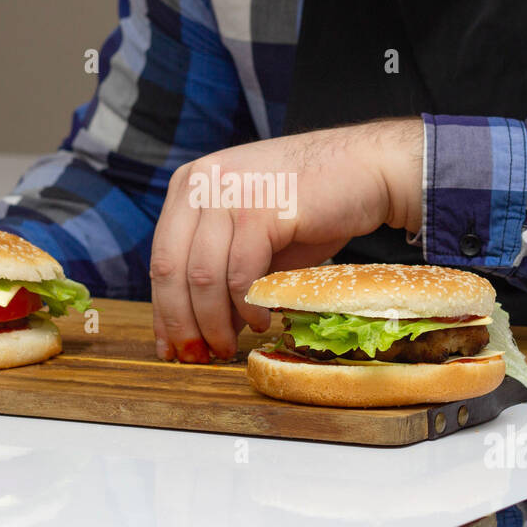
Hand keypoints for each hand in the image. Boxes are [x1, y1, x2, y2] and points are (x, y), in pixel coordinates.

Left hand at [149, 118, 423, 361]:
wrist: (366, 169)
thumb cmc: (310, 205)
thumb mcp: (253, 238)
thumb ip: (221, 274)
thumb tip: (199, 330)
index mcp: (189, 185)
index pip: (160, 259)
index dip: (165, 310)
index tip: (170, 348)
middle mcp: (200, 183)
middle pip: (171, 269)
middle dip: (182, 323)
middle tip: (199, 357)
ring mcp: (229, 192)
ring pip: (202, 276)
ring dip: (214, 322)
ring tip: (229, 346)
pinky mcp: (260, 208)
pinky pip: (240, 273)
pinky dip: (246, 307)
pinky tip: (260, 322)